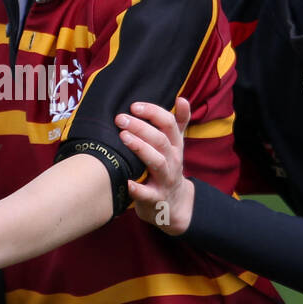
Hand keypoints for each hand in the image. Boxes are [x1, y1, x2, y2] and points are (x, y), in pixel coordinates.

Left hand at [115, 97, 195, 234]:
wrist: (175, 205)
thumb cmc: (169, 169)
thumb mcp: (176, 146)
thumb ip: (178, 122)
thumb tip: (182, 98)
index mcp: (175, 146)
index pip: (169, 123)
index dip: (153, 112)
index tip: (134, 106)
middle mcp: (173, 160)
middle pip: (160, 140)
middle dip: (141, 127)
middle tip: (120, 119)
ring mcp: (166, 180)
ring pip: (157, 162)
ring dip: (140, 148)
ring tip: (123, 137)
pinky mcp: (156, 199)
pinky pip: (148, 194)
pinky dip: (138, 189)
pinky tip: (127, 182)